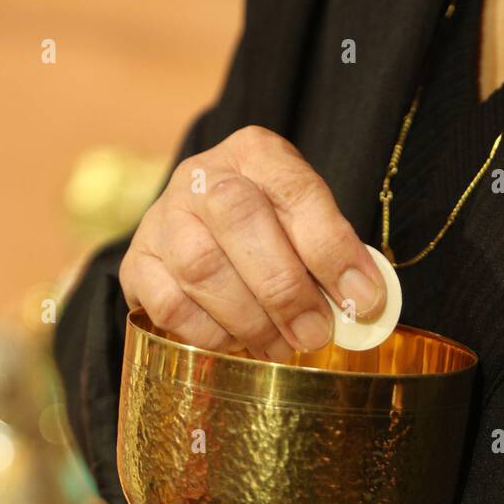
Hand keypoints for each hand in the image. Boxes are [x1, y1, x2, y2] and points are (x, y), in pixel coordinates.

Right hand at [119, 125, 385, 360]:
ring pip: (201, 267)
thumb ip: (334, 260)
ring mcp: (162, 217)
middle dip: (285, 289)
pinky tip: (237, 347)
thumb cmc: (272, 239)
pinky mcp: (137, 264)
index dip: (333, 249)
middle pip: (239, 219)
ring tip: (280, 349)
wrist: (201, 238)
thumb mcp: (308, 230)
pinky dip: (211, 335)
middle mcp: (202, 176)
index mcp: (256, 154)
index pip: (298, 191)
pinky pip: (170, 305)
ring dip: (250, 321)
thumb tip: (366, 310)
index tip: (364, 300)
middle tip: (316, 335)